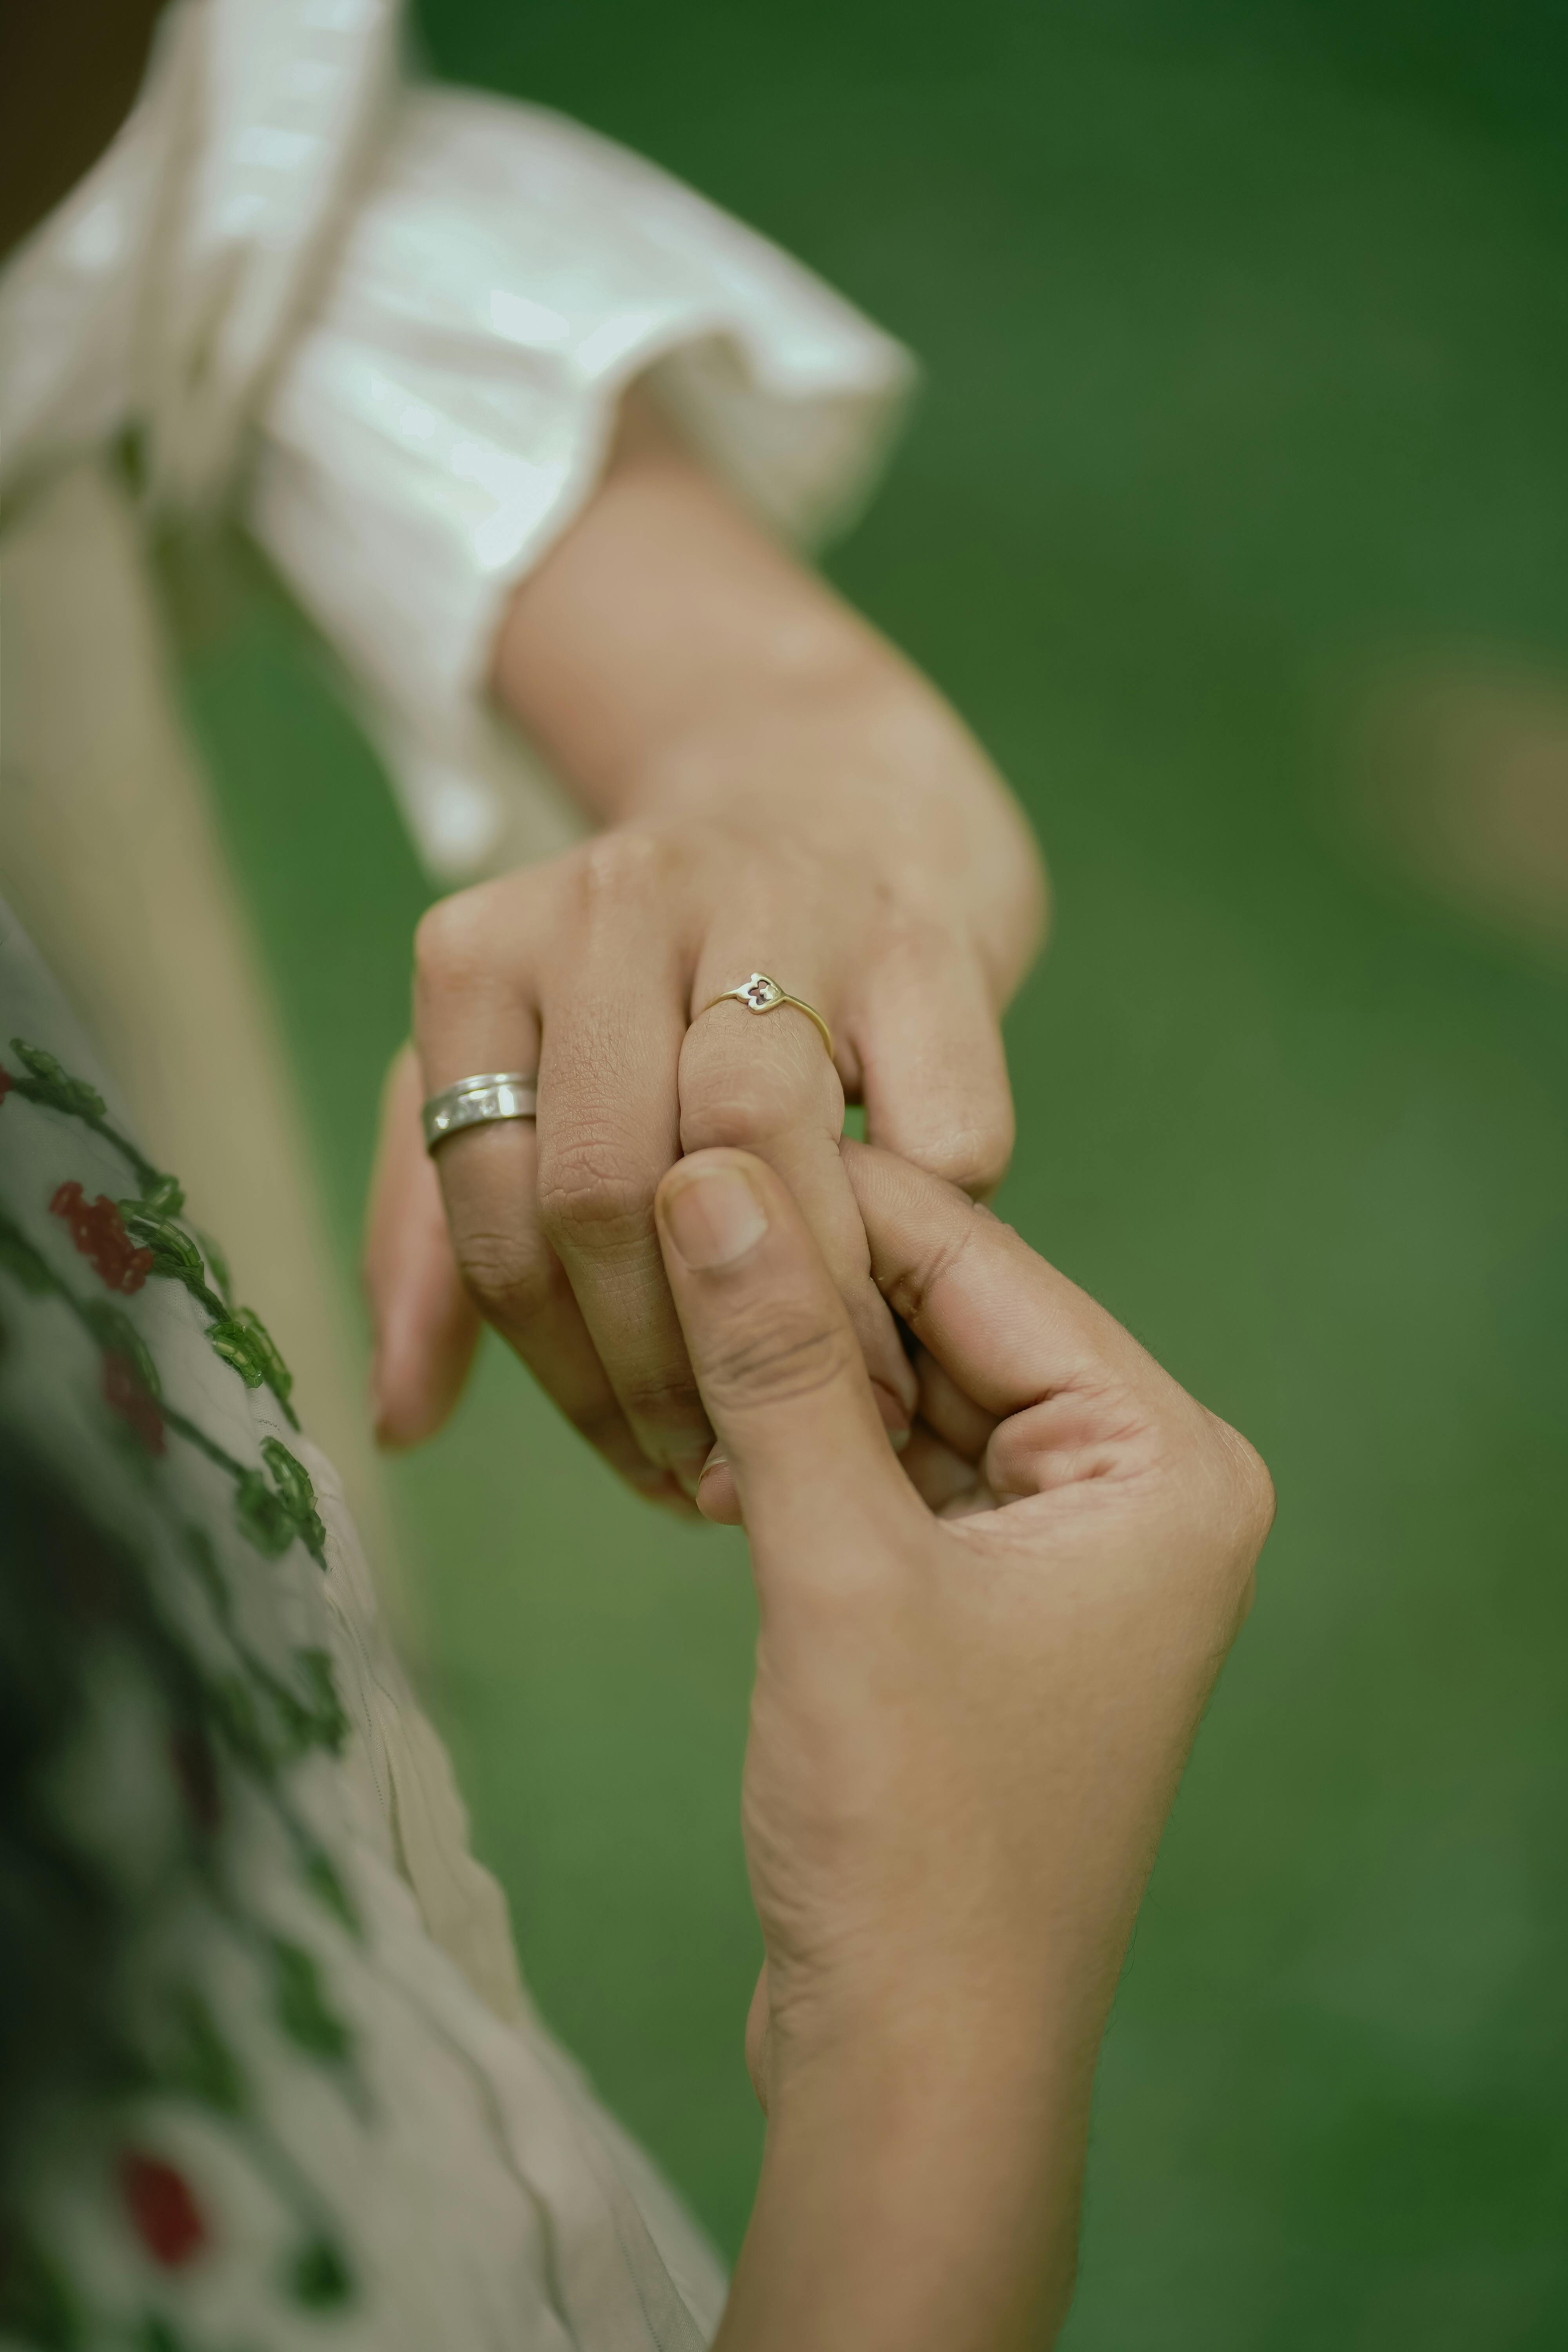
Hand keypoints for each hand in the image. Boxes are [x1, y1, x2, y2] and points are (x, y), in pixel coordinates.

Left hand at [365, 390, 1042, 1509]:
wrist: (835, 808)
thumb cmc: (655, 988)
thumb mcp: (514, 1079)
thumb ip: (436, 1237)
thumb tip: (400, 1420)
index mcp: (481, 955)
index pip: (496, 1209)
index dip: (564, 1371)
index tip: (636, 1459)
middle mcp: (611, 903)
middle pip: (611, 1183)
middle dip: (667, 1361)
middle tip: (724, 1462)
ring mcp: (774, 903)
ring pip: (760, 1144)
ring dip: (798, 1311)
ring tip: (830, 1412)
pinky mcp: (923, 937)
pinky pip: (929, 1134)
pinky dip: (921, 1233)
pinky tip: (911, 1299)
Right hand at [652, 1144, 1272, 2349]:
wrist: (917, 2059)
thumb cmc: (910, 1831)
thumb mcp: (837, 1570)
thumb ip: (780, 1365)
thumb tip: (709, 1177)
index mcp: (1165, 1460)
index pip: (981, 1264)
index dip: (829, 1199)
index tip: (692, 1141)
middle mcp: (1139, 1488)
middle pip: (949, 1323)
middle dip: (806, 1290)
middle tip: (658, 1228)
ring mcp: (1067, 1549)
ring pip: (910, 1396)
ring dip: (795, 1374)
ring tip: (668, 1326)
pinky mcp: (991, 1602)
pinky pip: (896, 1474)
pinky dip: (808, 1452)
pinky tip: (713, 1433)